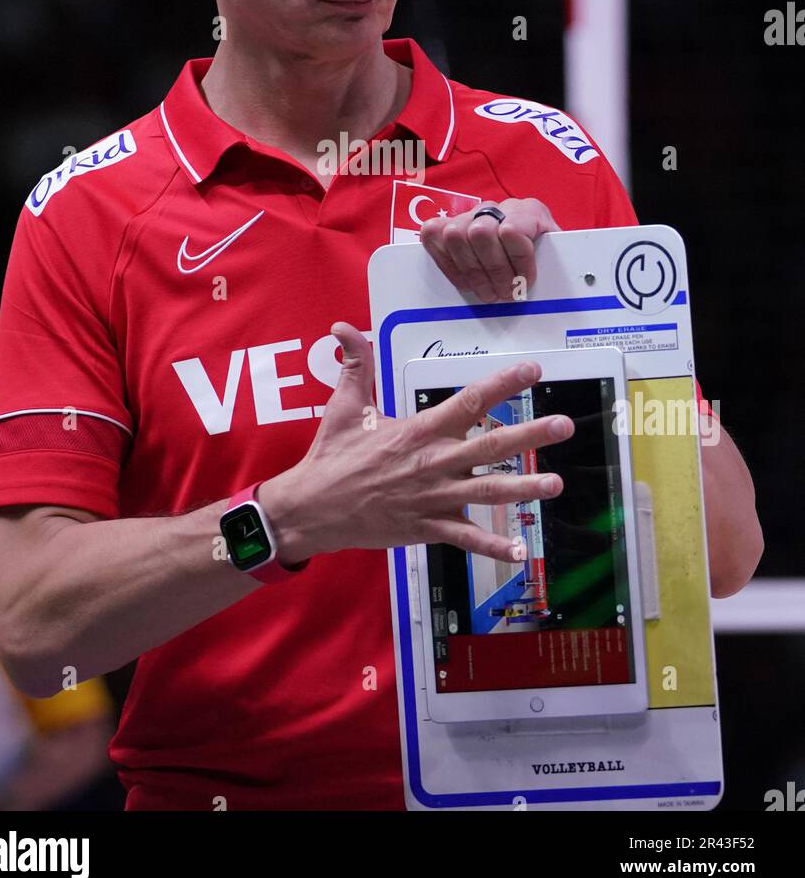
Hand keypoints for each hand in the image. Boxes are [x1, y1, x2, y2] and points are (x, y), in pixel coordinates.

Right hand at [258, 322, 572, 564]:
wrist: (313, 508)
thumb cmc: (332, 455)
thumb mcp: (344, 405)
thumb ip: (355, 364)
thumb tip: (341, 327)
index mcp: (420, 431)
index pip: (469, 401)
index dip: (503, 384)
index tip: (532, 371)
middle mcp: (434, 462)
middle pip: (491, 446)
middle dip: (531, 434)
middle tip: (564, 425)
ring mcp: (434, 498)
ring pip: (488, 492)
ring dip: (525, 489)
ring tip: (556, 484)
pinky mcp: (427, 528)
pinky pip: (466, 538)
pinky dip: (493, 546)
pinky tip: (520, 549)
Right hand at [419, 197, 560, 301]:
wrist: (528, 241)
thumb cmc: (542, 253)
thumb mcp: (556, 255)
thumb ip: (556, 263)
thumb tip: (558, 287)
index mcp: (528, 210)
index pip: (513, 230)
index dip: (519, 260)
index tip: (526, 282)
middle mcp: (496, 207)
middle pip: (480, 232)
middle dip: (492, 270)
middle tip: (504, 293)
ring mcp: (469, 214)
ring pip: (455, 235)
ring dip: (471, 272)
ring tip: (487, 292)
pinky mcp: (446, 224)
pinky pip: (434, 236)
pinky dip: (448, 264)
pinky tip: (466, 281)